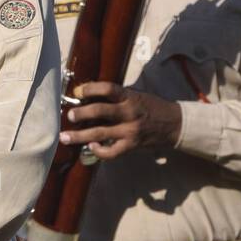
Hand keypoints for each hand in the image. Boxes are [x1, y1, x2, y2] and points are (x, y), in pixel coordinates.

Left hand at [59, 81, 181, 159]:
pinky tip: (90, 147)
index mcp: (130, 97)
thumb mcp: (136, 95)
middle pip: (100, 111)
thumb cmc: (151, 106)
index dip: (90, 89)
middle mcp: (129, 112)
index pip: (107, 88)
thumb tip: (89, 95)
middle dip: (81, 113)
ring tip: (65, 137)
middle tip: (70, 116)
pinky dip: (99, 151)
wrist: (174, 124)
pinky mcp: (132, 146)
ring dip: (80, 136)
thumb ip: (117, 96)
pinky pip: (111, 152)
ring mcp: (130, 131)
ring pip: (100, 133)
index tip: (78, 91)